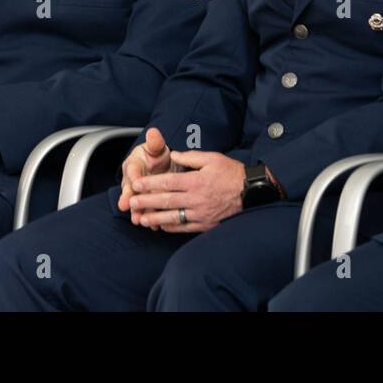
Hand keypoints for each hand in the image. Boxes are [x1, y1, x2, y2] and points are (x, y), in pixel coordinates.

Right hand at [118, 127, 171, 214]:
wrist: (161, 167)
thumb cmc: (156, 156)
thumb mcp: (156, 147)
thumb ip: (155, 142)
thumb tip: (153, 132)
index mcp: (133, 165)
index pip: (132, 170)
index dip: (133, 177)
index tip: (134, 183)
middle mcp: (132, 181)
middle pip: (129, 190)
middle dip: (128, 198)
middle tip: (126, 206)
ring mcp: (138, 194)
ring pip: (136, 203)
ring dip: (137, 212)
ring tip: (137, 220)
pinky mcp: (146, 203)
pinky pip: (147, 211)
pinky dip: (150, 218)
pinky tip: (154, 226)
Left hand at [127, 150, 246, 232]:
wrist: (251, 192)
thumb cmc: (231, 173)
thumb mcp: (212, 158)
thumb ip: (191, 157)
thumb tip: (173, 154)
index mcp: (196, 181)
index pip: (168, 182)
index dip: (150, 184)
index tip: (136, 184)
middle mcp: (196, 198)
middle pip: (166, 201)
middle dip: (146, 202)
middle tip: (131, 203)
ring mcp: (201, 213)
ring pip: (173, 217)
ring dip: (155, 218)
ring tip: (141, 219)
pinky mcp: (206, 224)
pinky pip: (185, 227)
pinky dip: (171, 227)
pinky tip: (161, 226)